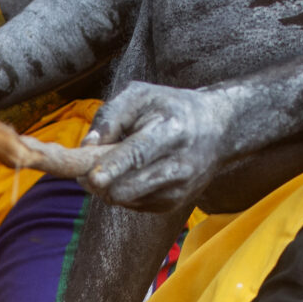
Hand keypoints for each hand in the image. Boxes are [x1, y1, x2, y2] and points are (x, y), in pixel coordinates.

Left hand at [78, 81, 234, 212]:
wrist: (217, 129)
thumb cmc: (170, 108)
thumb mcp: (142, 96)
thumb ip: (110, 116)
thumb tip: (86, 147)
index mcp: (171, 131)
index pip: (138, 154)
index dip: (114, 167)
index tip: (93, 177)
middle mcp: (178, 166)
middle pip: (127, 187)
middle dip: (99, 181)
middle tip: (88, 166)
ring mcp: (177, 190)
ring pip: (125, 200)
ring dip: (109, 186)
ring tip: (117, 164)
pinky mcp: (173, 204)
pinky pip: (132, 205)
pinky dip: (123, 191)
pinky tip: (135, 173)